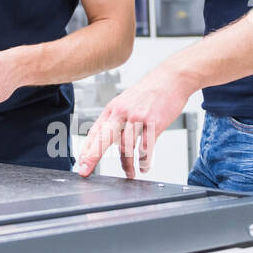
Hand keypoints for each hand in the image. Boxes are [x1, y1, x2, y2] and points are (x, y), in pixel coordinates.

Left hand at [75, 66, 194, 177]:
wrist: (170, 79)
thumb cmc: (148, 93)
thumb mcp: (125, 102)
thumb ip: (116, 120)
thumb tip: (107, 140)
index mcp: (113, 109)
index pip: (95, 132)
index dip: (87, 149)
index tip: (81, 163)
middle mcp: (122, 113)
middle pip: (104, 139)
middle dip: (93, 157)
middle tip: (86, 170)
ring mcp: (138, 118)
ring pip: (126, 147)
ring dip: (127, 165)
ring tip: (129, 174)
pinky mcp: (154, 123)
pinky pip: (146, 147)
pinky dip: (144, 161)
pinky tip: (143, 167)